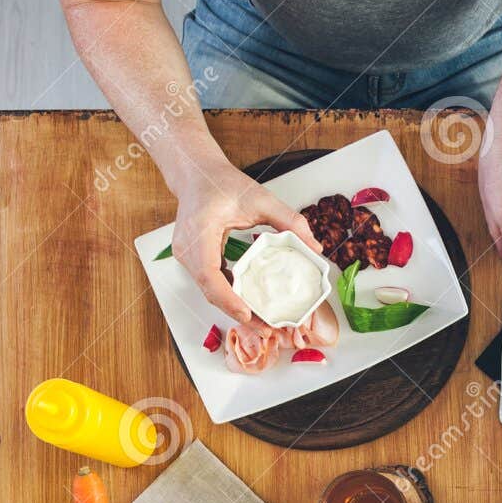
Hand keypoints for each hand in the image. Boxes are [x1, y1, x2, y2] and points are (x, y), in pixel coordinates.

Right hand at [172, 163, 324, 323]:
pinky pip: (210, 283)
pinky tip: (250, 305)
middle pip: (209, 290)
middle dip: (237, 312)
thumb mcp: (260, 198)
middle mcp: (186, 248)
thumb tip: (315, 247)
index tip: (247, 314)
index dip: (227, 298)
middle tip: (266, 328)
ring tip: (263, 323)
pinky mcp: (192, 259)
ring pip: (209, 291)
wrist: (196, 174)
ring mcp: (186, 255)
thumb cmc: (221, 183)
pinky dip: (230, 295)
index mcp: (199, 231)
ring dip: (234, 307)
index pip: (208, 274)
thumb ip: (290, 221)